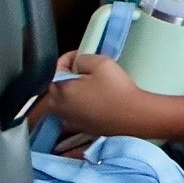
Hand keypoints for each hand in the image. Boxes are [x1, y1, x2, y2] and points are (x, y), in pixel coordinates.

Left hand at [44, 52, 158, 140]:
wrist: (130, 115)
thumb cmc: (115, 88)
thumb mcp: (102, 63)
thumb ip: (84, 59)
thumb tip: (77, 63)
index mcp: (62, 90)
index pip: (55, 70)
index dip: (66, 59)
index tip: (80, 54)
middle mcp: (60, 107)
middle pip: (52, 90)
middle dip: (61, 78)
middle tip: (78, 71)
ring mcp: (68, 120)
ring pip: (58, 105)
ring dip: (65, 94)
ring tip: (81, 86)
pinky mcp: (79, 128)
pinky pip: (68, 115)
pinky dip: (73, 107)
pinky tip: (87, 103)